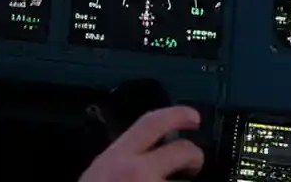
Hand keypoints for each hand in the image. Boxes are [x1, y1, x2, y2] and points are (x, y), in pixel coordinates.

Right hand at [80, 106, 204, 180]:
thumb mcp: (96, 174)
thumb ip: (117, 161)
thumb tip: (137, 156)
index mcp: (117, 158)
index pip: (152, 122)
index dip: (177, 114)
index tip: (192, 115)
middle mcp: (139, 173)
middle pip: (183, 150)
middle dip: (195, 155)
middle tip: (194, 162)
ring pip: (185, 181)